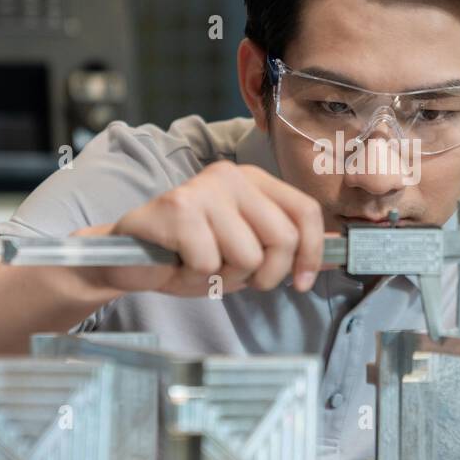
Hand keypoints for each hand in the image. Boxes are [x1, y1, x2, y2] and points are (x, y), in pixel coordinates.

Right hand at [90, 160, 328, 297]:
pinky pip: (209, 262)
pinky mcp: (178, 208)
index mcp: (254, 181)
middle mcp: (231, 176)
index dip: (310, 253)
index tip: (300, 283)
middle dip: (264, 274)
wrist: (124, 258)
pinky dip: (195, 277)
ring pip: (247, 256)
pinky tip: (178, 264)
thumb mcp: (244, 251)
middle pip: (283, 238)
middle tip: (234, 276)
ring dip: (224, 277)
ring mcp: (204, 188)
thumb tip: (334, 250)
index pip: (305, 211)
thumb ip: (285, 247)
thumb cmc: (186, 254)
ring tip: (200, 265)